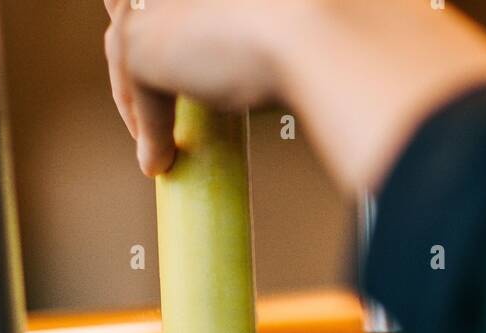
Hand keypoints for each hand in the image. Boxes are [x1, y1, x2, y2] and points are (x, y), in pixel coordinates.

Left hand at [103, 0, 485, 190]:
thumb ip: (302, 32)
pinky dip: (144, 127)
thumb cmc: (355, 21)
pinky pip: (136, 86)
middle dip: (144, 49)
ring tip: (156, 144)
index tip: (196, 60)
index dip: (184, 19)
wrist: (336, 31)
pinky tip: (160, 164)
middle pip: (143, 4)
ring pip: (130, 44)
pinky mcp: (147, 41)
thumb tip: (350, 55)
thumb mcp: (318, 24)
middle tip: (150, 105)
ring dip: (138, 97)